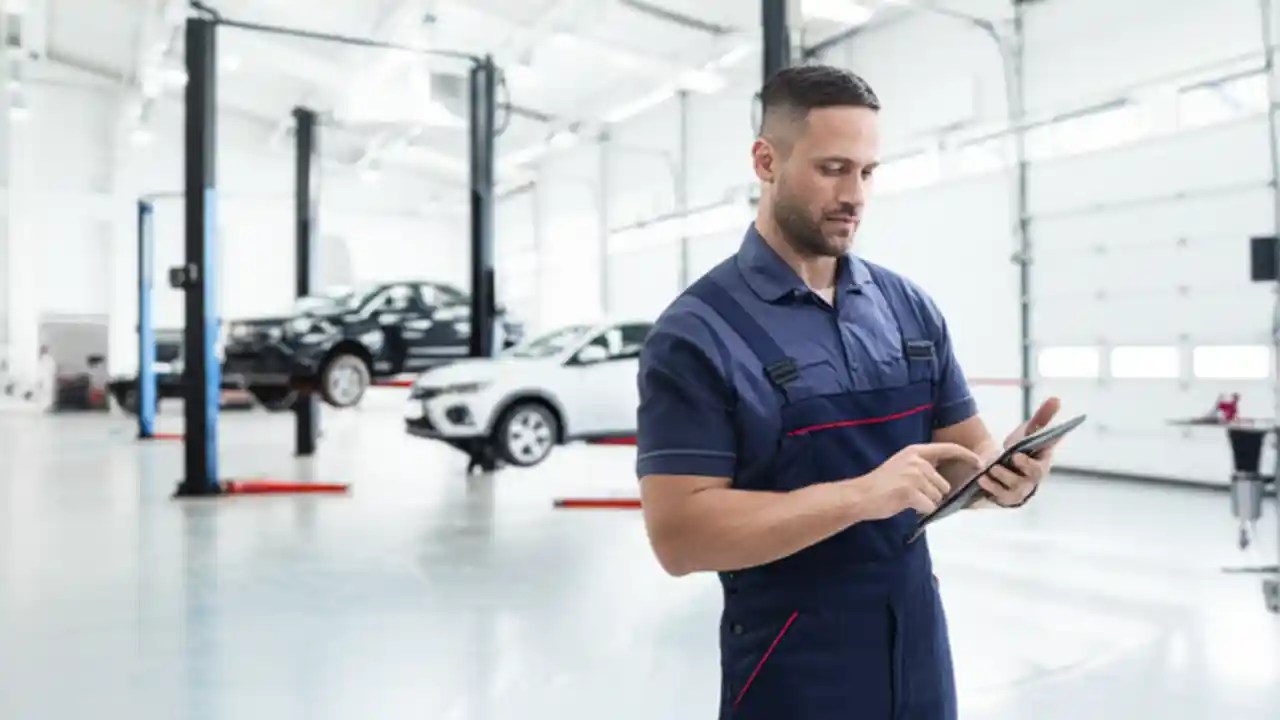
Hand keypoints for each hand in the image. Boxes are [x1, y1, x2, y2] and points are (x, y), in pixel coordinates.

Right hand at [847, 443, 983, 520]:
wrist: (861, 495)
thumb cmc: (881, 484)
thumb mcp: (902, 465)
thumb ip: (922, 467)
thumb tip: (943, 481)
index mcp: (915, 451)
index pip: (947, 449)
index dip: (965, 455)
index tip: (978, 463)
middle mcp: (917, 461)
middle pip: (943, 484)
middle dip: (932, 494)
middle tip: (911, 494)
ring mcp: (914, 476)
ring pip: (937, 497)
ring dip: (925, 502)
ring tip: (906, 499)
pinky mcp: (911, 492)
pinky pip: (929, 506)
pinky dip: (920, 510)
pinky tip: (905, 505)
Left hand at [978, 397, 1061, 507]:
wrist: (1001, 464)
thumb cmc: (1020, 447)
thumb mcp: (1028, 431)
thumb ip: (1042, 417)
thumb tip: (1056, 398)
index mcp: (1042, 463)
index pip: (1041, 465)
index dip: (1030, 463)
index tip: (1016, 455)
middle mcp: (1033, 480)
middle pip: (1029, 479)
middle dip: (1015, 470)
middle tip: (1004, 461)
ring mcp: (1019, 491)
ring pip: (1013, 489)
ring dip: (1000, 479)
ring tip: (990, 470)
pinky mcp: (1005, 499)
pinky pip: (998, 497)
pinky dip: (990, 489)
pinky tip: (981, 480)